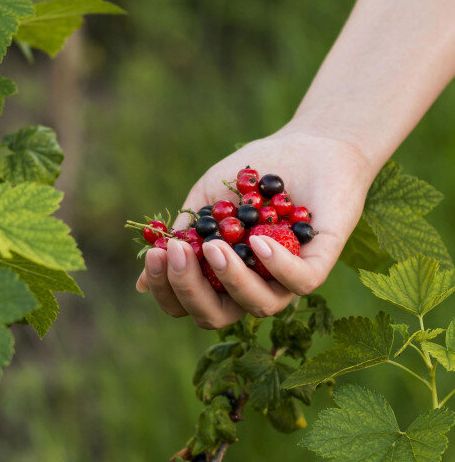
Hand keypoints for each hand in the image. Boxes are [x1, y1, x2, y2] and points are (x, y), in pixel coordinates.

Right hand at [136, 130, 377, 328]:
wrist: (304, 145)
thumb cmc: (248, 177)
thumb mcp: (204, 203)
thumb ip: (181, 239)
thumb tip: (141, 284)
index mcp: (220, 278)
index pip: (186, 304)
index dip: (166, 289)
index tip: (156, 254)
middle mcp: (251, 286)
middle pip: (215, 317)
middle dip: (189, 290)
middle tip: (178, 253)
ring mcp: (286, 279)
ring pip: (258, 305)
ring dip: (230, 278)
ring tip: (215, 245)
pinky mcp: (320, 263)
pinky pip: (300, 283)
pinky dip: (275, 266)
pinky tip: (257, 241)